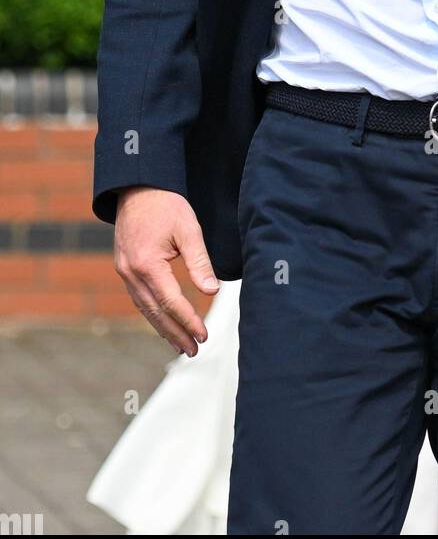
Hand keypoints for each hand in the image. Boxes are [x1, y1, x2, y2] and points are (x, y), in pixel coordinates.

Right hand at [114, 187, 219, 356]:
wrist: (137, 188)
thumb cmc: (166, 205)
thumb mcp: (189, 229)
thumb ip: (199, 261)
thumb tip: (212, 291)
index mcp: (147, 263)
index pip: (171, 301)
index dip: (189, 320)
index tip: (204, 335)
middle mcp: (131, 272)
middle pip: (155, 312)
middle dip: (176, 333)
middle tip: (194, 350)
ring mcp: (125, 272)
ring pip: (145, 309)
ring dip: (163, 329)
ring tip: (182, 345)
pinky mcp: (125, 269)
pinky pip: (139, 299)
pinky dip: (153, 315)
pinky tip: (164, 323)